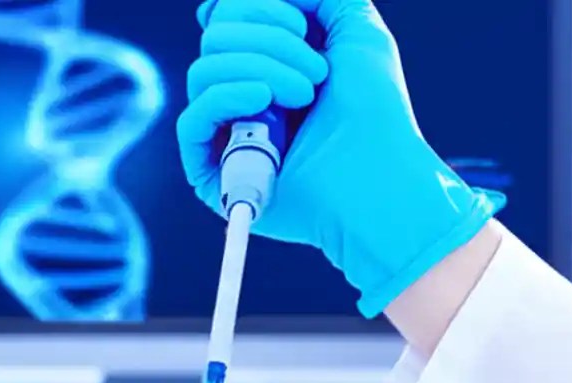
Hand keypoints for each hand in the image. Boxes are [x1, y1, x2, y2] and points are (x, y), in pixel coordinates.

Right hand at [179, 0, 498, 316]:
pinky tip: (264, 103)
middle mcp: (241, 95)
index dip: (257, 6)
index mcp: (267, 63)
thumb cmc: (375, 114)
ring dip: (260, 69)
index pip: (228, 15)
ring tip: (305, 96)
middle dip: (271, 40)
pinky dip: (226, 98)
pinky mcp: (210, 171)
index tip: (302, 24)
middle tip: (317, 73)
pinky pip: (192, 118)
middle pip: (215, 36)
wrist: (379, 177)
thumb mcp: (357, 32)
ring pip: (203, 70)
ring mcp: (222, 133)